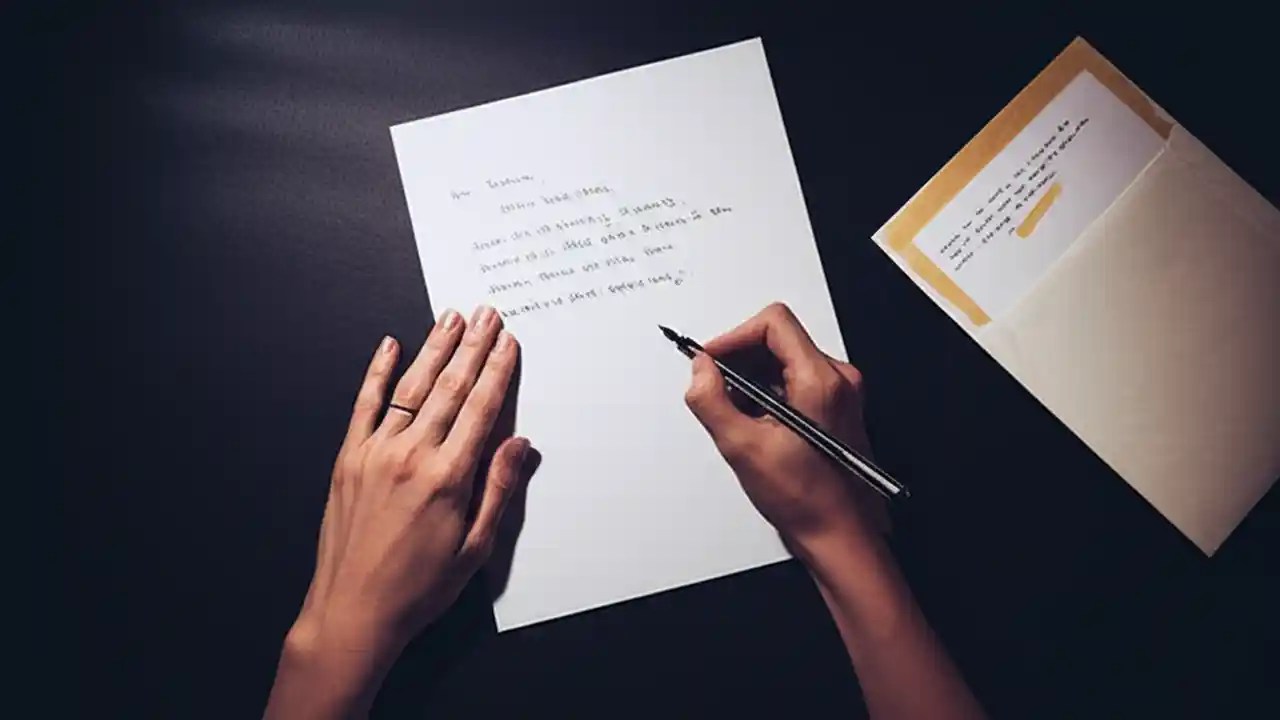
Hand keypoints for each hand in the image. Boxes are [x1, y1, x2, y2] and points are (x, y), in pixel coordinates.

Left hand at [268, 306, 530, 718]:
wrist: (353, 611)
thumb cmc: (418, 588)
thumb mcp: (475, 548)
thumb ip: (498, 490)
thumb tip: (520, 444)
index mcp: (448, 478)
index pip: (481, 409)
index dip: (498, 371)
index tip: (509, 343)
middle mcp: (411, 457)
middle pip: (449, 388)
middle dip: (472, 347)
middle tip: (487, 314)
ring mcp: (375, 453)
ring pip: (411, 388)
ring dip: (434, 349)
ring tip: (450, 318)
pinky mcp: (348, 459)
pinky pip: (364, 405)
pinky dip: (377, 372)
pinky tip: (389, 346)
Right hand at [683, 303, 887, 555]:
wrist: (841, 534)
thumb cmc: (807, 499)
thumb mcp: (744, 448)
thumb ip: (712, 401)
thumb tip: (700, 370)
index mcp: (820, 380)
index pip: (773, 323)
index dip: (734, 337)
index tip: (711, 361)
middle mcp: (837, 379)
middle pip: (778, 340)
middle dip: (740, 361)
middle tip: (715, 388)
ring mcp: (840, 394)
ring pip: (784, 362)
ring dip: (752, 380)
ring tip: (736, 415)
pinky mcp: (835, 408)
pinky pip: (795, 382)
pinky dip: (768, 394)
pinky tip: (755, 426)